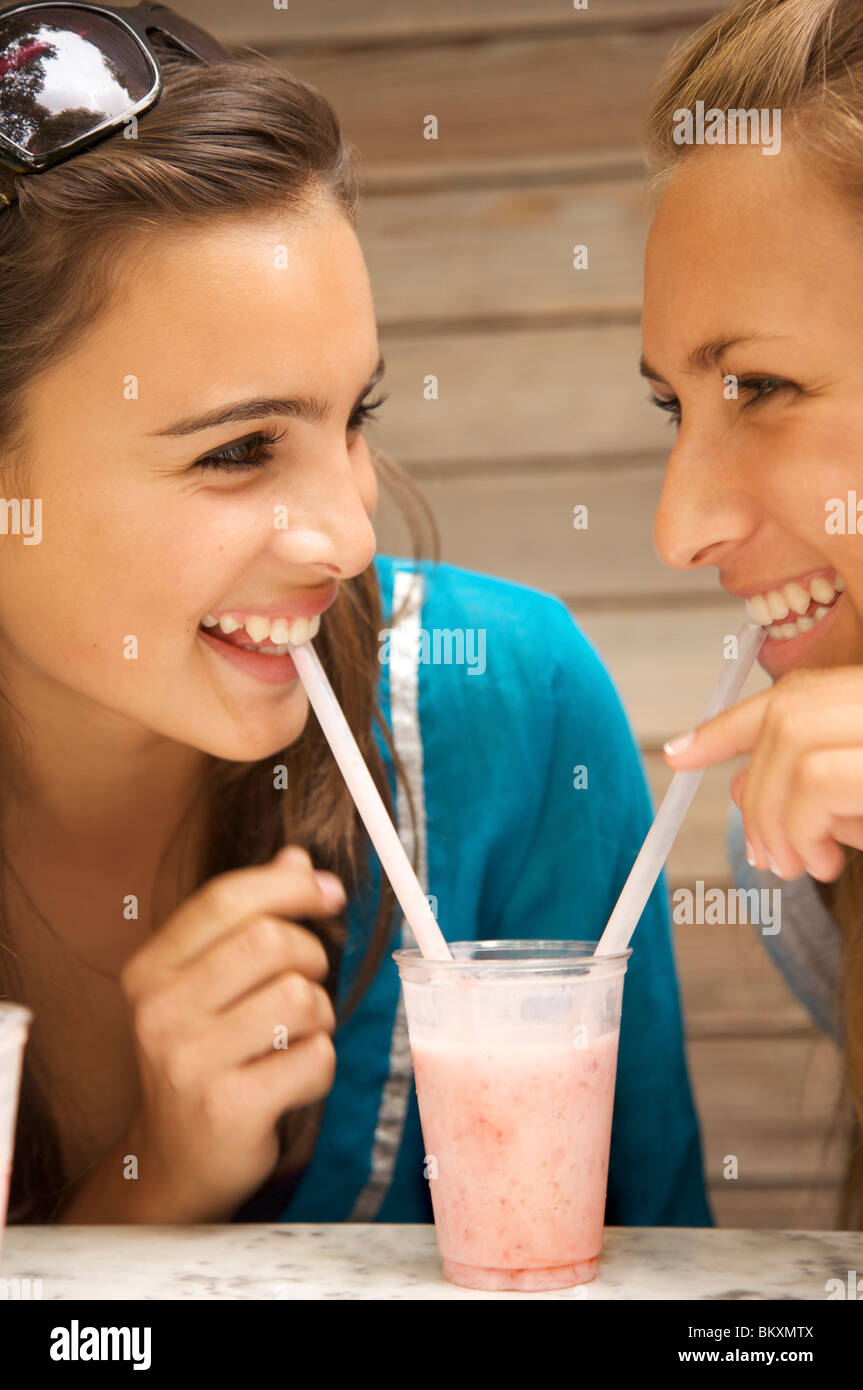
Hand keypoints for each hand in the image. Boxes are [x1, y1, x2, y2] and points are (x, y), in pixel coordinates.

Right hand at [111, 844, 345, 1221]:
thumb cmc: (201, 1060)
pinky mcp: (229, 1107)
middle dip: (309, 957)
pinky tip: (290, 1080)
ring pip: (300, 997)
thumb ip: (246, 921)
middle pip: (270, 941)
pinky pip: (314, 1058)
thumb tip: (297, 859)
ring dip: (318, 1017)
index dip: (288, 885)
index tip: (329, 890)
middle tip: (304, 985)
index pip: (224, 899)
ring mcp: (189, 1061)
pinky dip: (319, 1066)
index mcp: (150, 971)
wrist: (171, 1164)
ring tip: (294, 1038)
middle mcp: (160, 1011)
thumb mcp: (206, 986)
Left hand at [663, 666, 862, 882]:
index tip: (677, 756)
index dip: (726, 727)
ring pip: (790, 739)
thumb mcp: (858, 806)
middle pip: (784, 716)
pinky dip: (802, 829)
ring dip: (772, 815)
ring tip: (795, 867)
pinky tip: (823, 864)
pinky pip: (817, 781)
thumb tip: (737, 785)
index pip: (794, 694)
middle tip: (762, 857)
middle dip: (754, 791)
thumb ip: (807, 789)